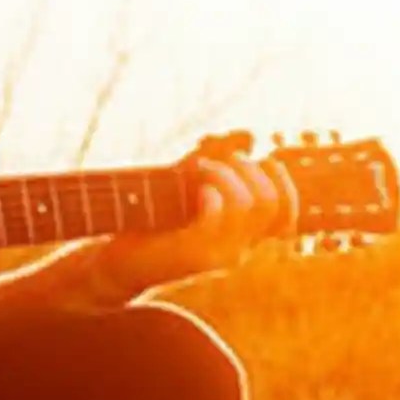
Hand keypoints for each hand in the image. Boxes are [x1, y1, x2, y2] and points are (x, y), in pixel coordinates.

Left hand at [94, 151, 298, 295]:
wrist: (114, 266)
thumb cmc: (148, 224)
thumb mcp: (184, 193)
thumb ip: (213, 170)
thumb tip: (246, 134)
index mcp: (241, 239)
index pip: (285, 214)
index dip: (282, 182)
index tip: (261, 160)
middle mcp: (237, 250)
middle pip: (269, 203)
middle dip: (247, 170)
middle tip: (215, 161)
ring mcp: (218, 256)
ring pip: (246, 206)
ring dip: (224, 174)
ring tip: (198, 167)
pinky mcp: (192, 256)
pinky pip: (216, 220)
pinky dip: (211, 195)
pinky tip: (197, 188)